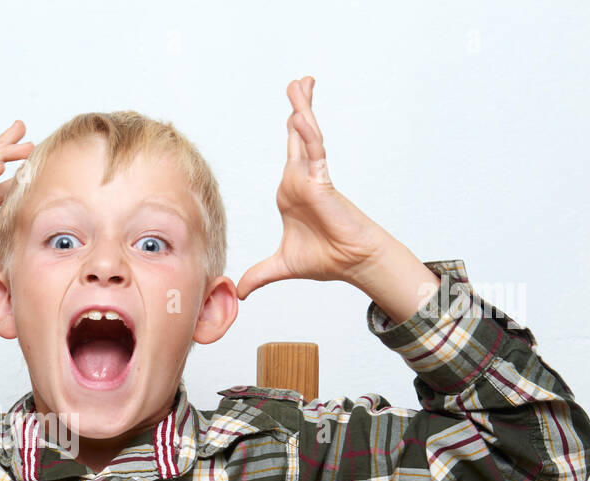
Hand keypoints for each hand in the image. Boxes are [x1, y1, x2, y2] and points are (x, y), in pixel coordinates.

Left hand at [235, 77, 390, 299]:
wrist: (350, 263)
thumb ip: (260, 274)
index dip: (291, 131)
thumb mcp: (281, 266)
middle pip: (297, 136)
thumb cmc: (325, 259)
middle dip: (298, 108)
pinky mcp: (323, 183)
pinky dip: (307, 136)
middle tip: (298, 81)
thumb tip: (239, 290)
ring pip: (305, 138)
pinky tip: (302, 116)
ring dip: (302, 109)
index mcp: (291, 192)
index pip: (290, 154)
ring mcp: (312, 179)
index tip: (292, 110)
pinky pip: (314, 154)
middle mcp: (301, 180)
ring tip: (301, 83)